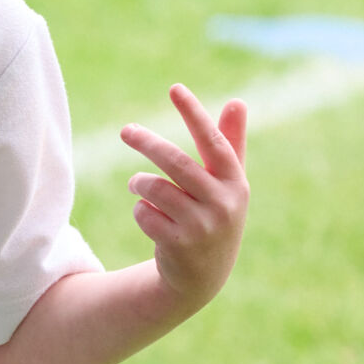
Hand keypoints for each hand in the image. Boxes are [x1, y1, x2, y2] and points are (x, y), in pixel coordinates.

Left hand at [121, 84, 249, 311]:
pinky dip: (140, 210)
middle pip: (176, 162)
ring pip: (154, 188)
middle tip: (126, 130)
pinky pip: (144, 213)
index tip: (175, 88)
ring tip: (138, 186)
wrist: (203, 275)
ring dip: (139, 184)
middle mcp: (223, 203)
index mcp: (235, 181)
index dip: (194, 114)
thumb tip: (237, 101)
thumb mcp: (226, 183)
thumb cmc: (214, 215)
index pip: (213, 141)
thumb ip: (230, 143)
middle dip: (147, 143)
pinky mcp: (179, 245)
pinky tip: (149, 218)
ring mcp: (202, 226)